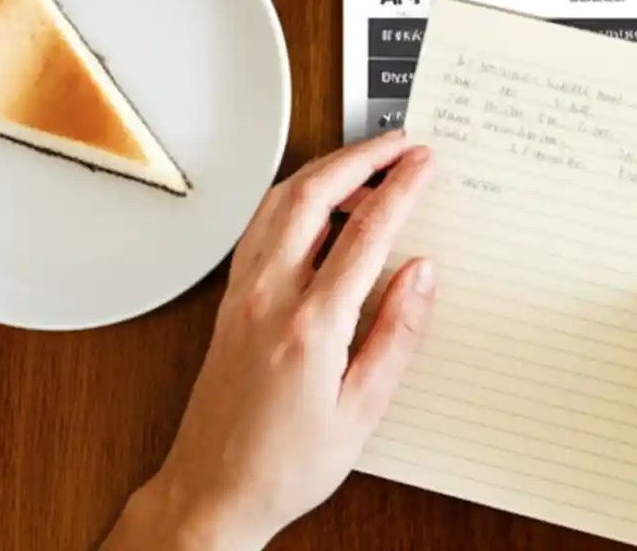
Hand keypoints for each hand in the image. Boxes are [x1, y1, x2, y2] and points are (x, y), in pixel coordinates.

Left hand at [102, 131, 436, 550]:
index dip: (401, 188)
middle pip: (313, 195)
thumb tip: (423, 274)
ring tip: (365, 164)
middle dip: (361, 157)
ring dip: (324, 171)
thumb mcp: (363, 411)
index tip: (424, 163)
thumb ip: (397, 335)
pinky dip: (292, 198)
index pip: (365, 232)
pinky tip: (314, 204)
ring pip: (279, 202)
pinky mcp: (229, 302)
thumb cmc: (287, 465)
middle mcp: (268, 297)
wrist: (213, 492)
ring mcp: (242, 295)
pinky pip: (259, 227)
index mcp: (309, 326)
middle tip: (399, 143)